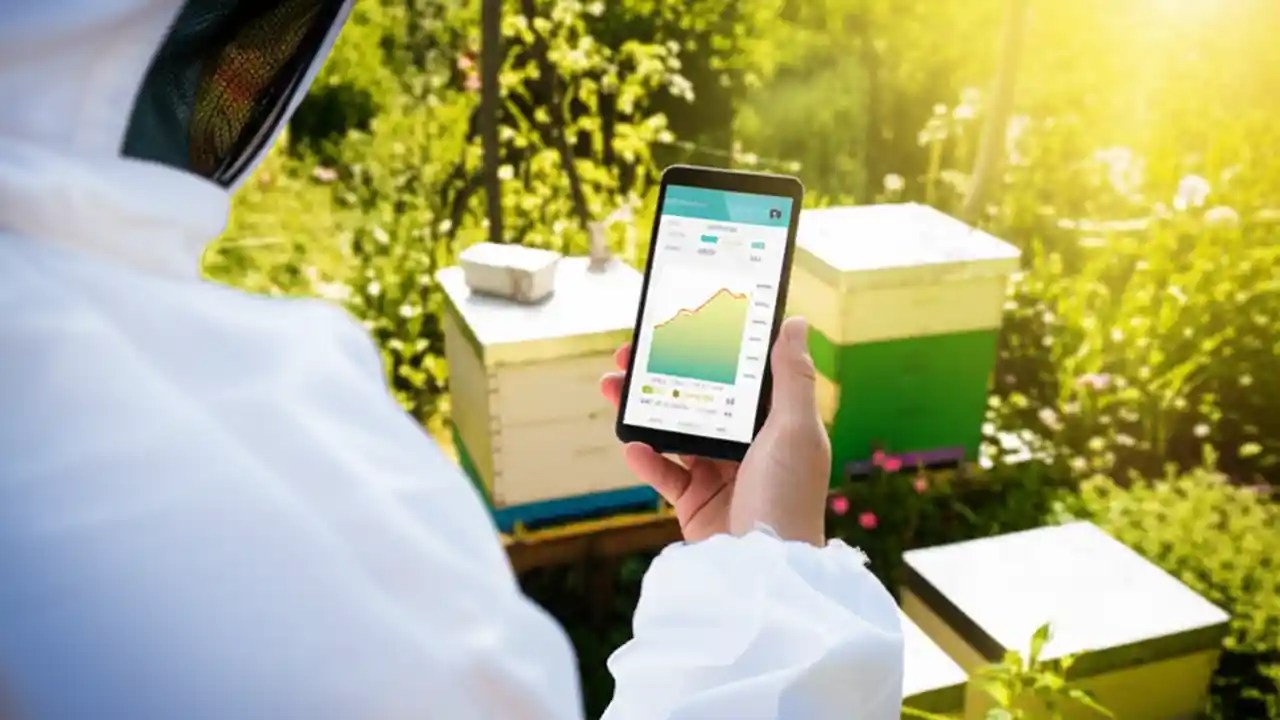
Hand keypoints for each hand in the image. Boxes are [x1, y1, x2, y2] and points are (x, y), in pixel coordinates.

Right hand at [600, 316, 830, 545]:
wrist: (764, 573)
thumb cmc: (789, 498)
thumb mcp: (795, 429)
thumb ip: (792, 376)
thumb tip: (794, 323)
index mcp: (777, 426)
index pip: (739, 378)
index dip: (710, 351)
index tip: (679, 328)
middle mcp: (750, 448)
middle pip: (700, 400)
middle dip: (664, 375)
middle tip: (630, 355)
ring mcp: (721, 476)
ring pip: (676, 432)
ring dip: (643, 409)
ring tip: (612, 387)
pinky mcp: (697, 504)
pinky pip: (665, 474)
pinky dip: (646, 460)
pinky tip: (631, 446)